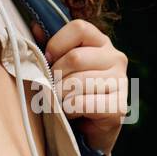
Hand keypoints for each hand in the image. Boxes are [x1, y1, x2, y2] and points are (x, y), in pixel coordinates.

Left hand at [42, 19, 126, 155]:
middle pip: (75, 57)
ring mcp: (121, 82)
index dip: (57, 43)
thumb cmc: (70, 90)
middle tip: (52, 87)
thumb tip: (35, 26)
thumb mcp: (59, 64)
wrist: (88, 129)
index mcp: (101, 42)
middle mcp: (116, 58)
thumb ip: (49, 46)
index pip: (79, 28)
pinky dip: (68, 110)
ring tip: (62, 101)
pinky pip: (81, 103)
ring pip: (77, 82)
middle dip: (55, 75)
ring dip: (60, 95)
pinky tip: (71, 113)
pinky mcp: (118, 106)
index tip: (48, 59)